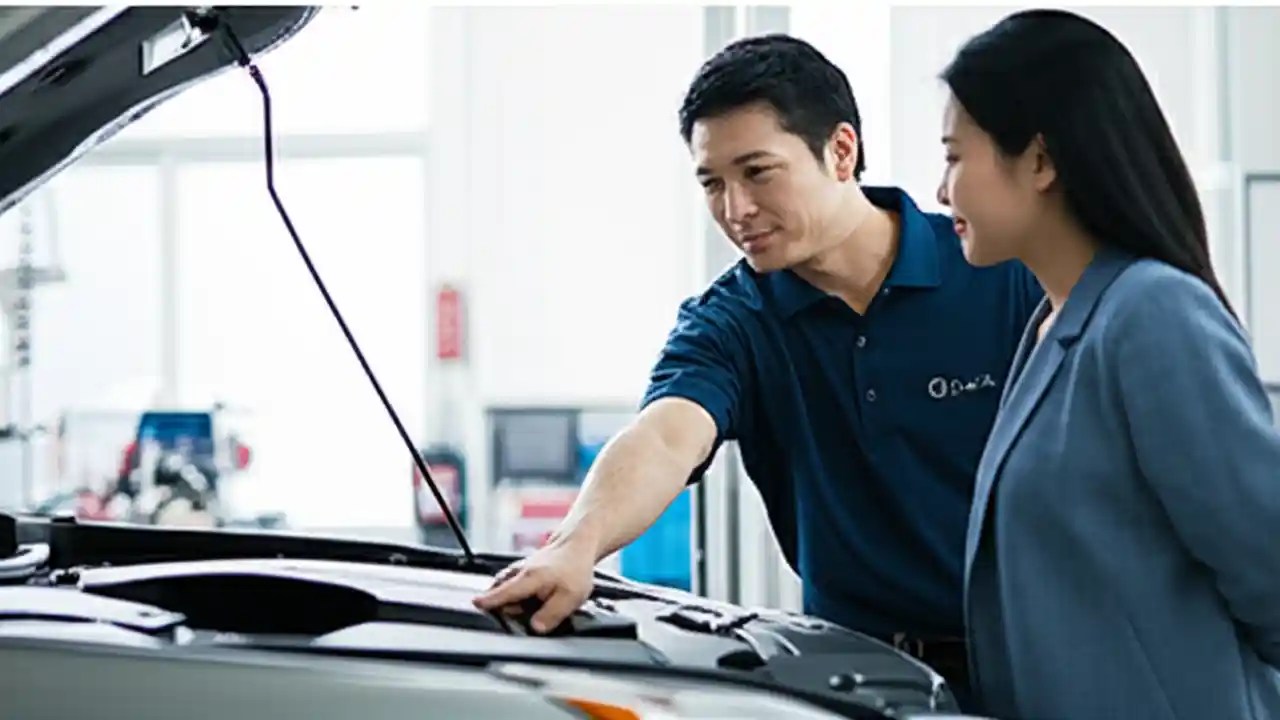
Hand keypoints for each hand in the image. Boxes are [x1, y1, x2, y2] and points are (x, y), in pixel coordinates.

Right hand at [472, 537, 596, 633]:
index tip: (475, 604)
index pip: (505, 592)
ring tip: (507, 610)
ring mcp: (521, 569)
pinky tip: (521, 601)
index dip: (490, 601)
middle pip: (500, 589)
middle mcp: (521, 572)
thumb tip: (535, 628)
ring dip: (502, 597)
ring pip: (504, 585)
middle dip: (494, 602)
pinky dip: (510, 591)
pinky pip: (511, 582)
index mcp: (529, 578)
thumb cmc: (575, 570)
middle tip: (496, 616)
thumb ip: (551, 614)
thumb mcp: (569, 598)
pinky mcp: (524, 569)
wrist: (578, 545)